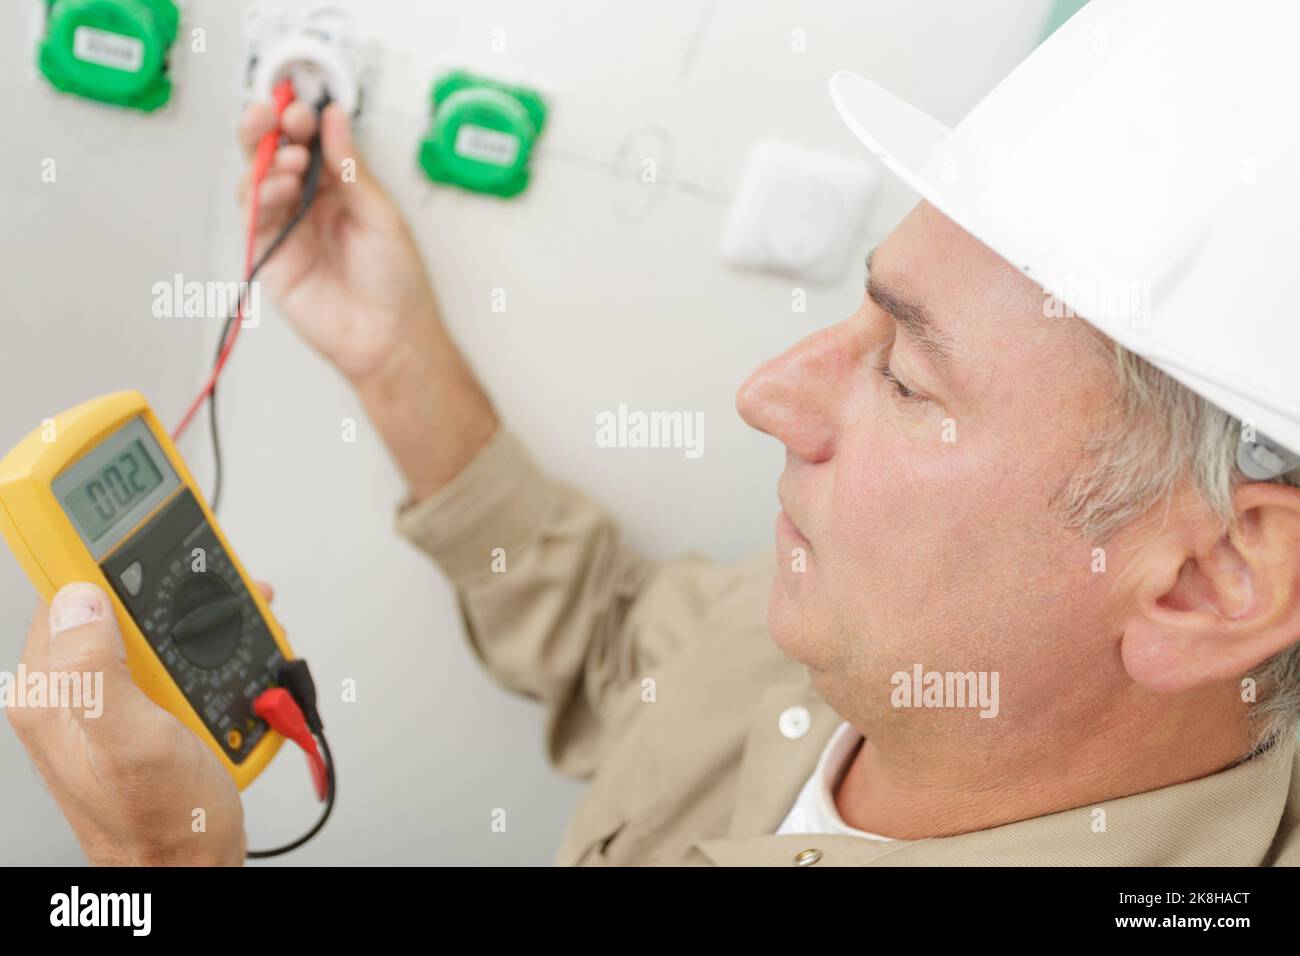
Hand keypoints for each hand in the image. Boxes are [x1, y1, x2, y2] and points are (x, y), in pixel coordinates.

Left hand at [6, 581, 272, 865]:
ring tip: (228, 646)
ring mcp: (101, 699)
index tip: (141, 535)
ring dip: (194, 625)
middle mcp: (68, 691)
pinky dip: (200, 652)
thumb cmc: (164, 825)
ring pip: (144, 625)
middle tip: (209, 615)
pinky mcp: (132, 707)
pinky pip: (162, 654)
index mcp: (50, 693)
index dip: (98, 556)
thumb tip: (82, 599)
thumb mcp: (135, 746)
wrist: (191, 867)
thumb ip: (97, 672)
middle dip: (168, 595)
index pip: (60, 590)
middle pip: (112, 600)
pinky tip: (221, 674)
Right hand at [236, 100, 436, 382]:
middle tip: (276, 115)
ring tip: (291, 162)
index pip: (310, 142)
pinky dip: (261, 195)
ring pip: (257, 179)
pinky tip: (280, 187)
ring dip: (268, 161)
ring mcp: (287, 228)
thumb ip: (350, 168)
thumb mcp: (382, 215)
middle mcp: (310, 204)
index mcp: (340, 189)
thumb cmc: (397, 283)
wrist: (390, 338)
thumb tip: (334, 118)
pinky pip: (253, 217)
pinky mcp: (270, 255)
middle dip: (270, 129)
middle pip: (274, 154)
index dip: (301, 120)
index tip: (302, 105)